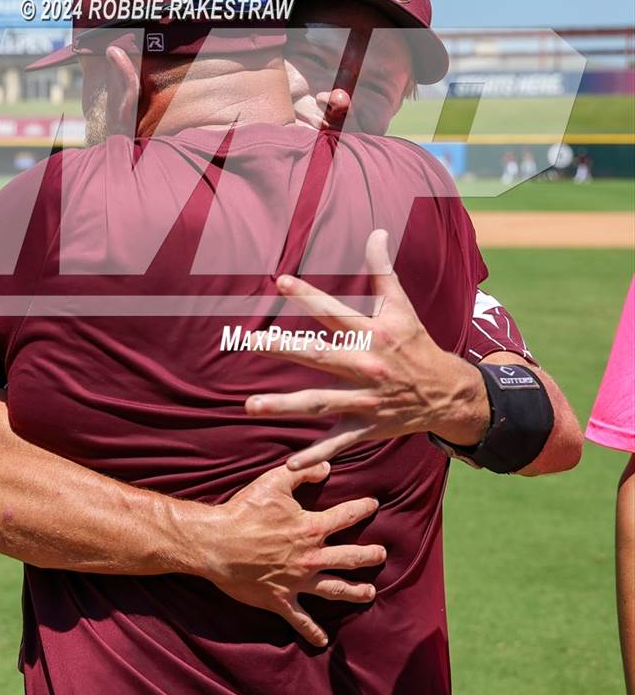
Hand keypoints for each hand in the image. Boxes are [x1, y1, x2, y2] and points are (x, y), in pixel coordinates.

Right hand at [205, 461, 384, 646]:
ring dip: (354, 592)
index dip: (361, 508)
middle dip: (368, 556)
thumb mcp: (274, 482)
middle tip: (381, 555)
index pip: (345, 516)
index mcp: (310, 528)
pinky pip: (301, 620)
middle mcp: (309, 557)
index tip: (373, 505)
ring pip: (334, 589)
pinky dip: (312, 632)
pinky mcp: (280, 600)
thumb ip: (302, 472)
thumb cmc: (244, 510)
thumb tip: (326, 466)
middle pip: (349, 557)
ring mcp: (296, 581)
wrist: (216, 543)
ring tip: (370, 593)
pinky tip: (323, 641)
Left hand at [245, 229, 488, 467]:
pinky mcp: (366, 427)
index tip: (280, 282)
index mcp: (372, 334)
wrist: (447, 392)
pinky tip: (288, 464)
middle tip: (248, 342)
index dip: (308, 295)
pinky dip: (315, 456)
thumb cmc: (416, 343)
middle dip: (283, 348)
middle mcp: (366, 365)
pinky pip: (337, 443)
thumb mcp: (402, 306)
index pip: (334, 311)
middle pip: (318, 356)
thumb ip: (382, 269)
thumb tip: (376, 230)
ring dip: (285, 406)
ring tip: (250, 406)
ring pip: (319, 403)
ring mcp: (365, 400)